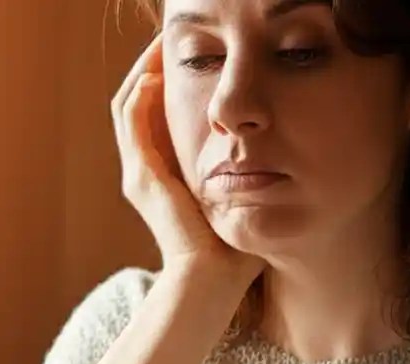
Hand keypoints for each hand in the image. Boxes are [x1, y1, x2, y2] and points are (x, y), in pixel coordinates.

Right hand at [112, 35, 264, 280]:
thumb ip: (249, 173)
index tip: (193, 54)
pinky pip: (131, 122)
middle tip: (171, 39)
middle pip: (137, 103)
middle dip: (152, 66)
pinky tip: (157, 72)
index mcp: (166, 176)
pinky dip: (140, 94)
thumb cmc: (235, 249)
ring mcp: (139, 173)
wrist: (213, 279)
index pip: (157, 114)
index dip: (168, 80)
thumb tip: (280, 150)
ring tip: (162, 46)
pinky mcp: (142, 176)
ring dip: (143, 70)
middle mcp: (145, 171)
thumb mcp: (241, 197)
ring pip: (128, 105)